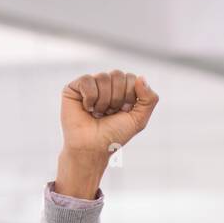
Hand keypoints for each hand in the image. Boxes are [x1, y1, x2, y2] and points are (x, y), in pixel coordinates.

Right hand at [57, 71, 158, 192]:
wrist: (92, 147)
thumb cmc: (114, 135)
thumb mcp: (139, 120)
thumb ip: (149, 99)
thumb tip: (141, 77)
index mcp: (121, 90)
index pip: (131, 78)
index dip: (129, 96)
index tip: (123, 112)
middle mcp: (106, 85)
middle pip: (117, 75)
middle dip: (117, 98)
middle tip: (110, 113)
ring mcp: (90, 85)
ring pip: (102, 77)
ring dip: (104, 101)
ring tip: (98, 114)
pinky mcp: (74, 88)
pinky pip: (87, 80)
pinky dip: (90, 98)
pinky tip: (87, 109)